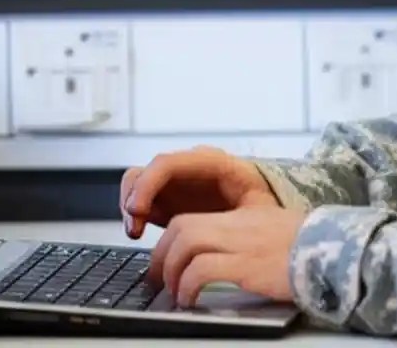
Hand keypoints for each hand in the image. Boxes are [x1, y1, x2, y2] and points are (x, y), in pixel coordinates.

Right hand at [120, 147, 278, 238]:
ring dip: (130, 205)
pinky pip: (140, 200)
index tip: (138, 209)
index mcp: (212, 163)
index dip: (148, 183)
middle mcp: (190, 169)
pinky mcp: (168, 200)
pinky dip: (133, 214)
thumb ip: (240, 210)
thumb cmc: (266, 209)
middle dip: (134, 195)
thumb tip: (222, 224)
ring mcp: (177, 183)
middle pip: (147, 170)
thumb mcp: (261, 209)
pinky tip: (139, 232)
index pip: (168, 163)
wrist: (265, 218)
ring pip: (138, 182)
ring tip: (136, 231)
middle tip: (135, 226)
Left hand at [148, 206, 307, 306]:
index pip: (192, 219)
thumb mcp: (276, 234)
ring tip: (174, 293)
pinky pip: (202, 270)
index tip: (164, 263)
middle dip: (162, 256)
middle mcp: (238, 225)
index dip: (169, 242)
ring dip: (172, 271)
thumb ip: (250, 239)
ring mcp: (242, 242)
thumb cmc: (312, 247)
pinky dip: (188, 285)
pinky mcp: (248, 264)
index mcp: (243, 217)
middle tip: (158, 280)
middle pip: (182, 227)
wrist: (336, 249)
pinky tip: (190, 300)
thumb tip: (227, 259)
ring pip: (186, 243)